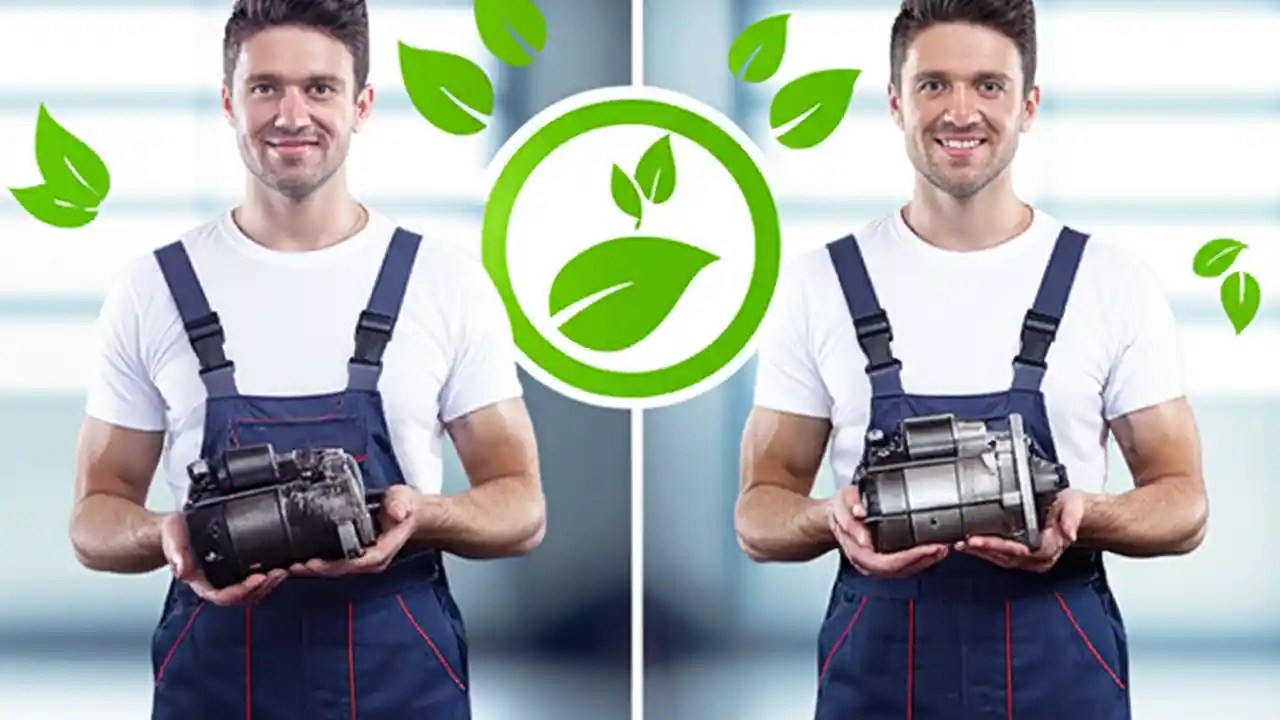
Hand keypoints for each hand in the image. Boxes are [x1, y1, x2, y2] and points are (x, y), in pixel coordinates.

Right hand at [160, 512, 286, 605]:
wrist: (173, 530)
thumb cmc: (172, 534)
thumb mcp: (171, 535)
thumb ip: (175, 551)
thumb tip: (182, 569)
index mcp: (199, 580)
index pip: (221, 596)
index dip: (241, 591)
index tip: (257, 579)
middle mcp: (214, 582)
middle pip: (241, 597)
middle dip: (262, 588)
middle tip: (277, 573)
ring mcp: (225, 577)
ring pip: (250, 591)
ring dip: (268, 584)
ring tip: (282, 570)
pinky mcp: (236, 568)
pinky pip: (253, 578)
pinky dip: (267, 575)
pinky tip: (278, 566)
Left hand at [289, 485, 422, 577]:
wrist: (409, 512)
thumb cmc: (405, 507)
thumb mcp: (403, 500)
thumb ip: (399, 505)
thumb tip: (396, 512)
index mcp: (382, 551)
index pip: (356, 563)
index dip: (334, 565)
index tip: (314, 562)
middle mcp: (371, 560)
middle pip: (340, 570)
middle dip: (316, 569)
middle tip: (293, 565)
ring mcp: (363, 559)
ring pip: (335, 569)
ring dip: (314, 568)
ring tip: (291, 565)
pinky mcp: (355, 554)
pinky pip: (335, 562)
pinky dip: (318, 562)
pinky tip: (302, 559)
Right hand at [828, 484, 948, 578]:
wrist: (833, 517)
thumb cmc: (839, 509)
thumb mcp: (842, 500)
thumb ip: (850, 505)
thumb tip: (860, 513)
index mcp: (856, 548)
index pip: (884, 561)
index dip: (907, 557)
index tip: (926, 547)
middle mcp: (865, 560)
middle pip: (896, 570)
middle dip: (922, 560)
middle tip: (941, 548)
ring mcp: (873, 563)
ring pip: (901, 571)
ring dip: (923, 562)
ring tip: (941, 550)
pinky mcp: (882, 560)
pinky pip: (901, 567)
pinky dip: (918, 561)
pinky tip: (930, 552)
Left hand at [958, 489, 1087, 572]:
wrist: (1072, 512)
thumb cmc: (1070, 508)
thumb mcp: (1074, 507)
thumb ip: (1071, 519)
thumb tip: (1069, 532)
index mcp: (1049, 547)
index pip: (1020, 551)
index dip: (998, 546)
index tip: (979, 541)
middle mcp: (1038, 557)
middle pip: (1006, 557)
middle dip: (983, 550)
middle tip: (963, 542)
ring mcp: (1028, 558)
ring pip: (1000, 559)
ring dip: (980, 552)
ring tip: (961, 543)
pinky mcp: (1020, 554)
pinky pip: (1000, 556)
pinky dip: (984, 551)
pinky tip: (969, 545)